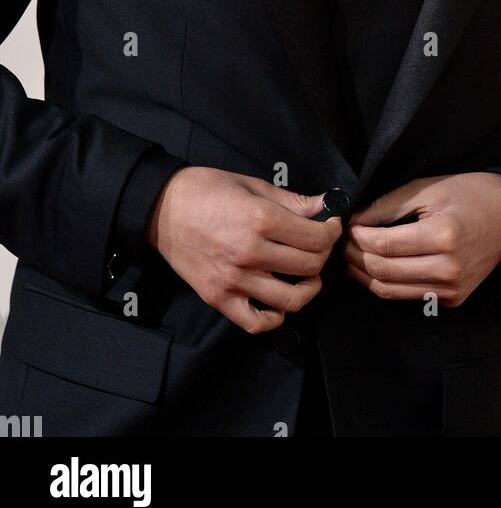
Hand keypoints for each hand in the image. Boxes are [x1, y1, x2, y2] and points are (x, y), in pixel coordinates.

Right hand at [145, 167, 342, 332]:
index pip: (316, 237)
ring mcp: (234, 280)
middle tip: (318, 247)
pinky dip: (275, 318)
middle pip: (309, 266)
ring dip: (308, 288)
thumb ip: (292, 200)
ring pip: (291, 299)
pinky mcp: (218, 298)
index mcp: (261, 219)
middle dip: (322, 256)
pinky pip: (256, 322)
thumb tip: (325, 206)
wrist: (161, 208)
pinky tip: (280, 302)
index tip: (330, 226)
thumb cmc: (207, 190)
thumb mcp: (252, 185)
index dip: (331, 232)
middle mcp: (250, 253)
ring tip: (307, 276)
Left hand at [341, 173, 500, 306]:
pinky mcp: (453, 299)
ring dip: (365, 275)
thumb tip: (355, 221)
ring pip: (390, 291)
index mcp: (442, 237)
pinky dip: (386, 284)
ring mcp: (451, 289)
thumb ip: (388, 205)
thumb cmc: (471, 194)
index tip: (346, 227)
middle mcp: (447, 269)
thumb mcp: (429, 188)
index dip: (357, 238)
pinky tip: (376, 268)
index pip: (383, 245)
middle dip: (355, 257)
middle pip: (382, 272)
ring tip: (353, 257)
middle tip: (343, 243)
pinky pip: (408, 296)